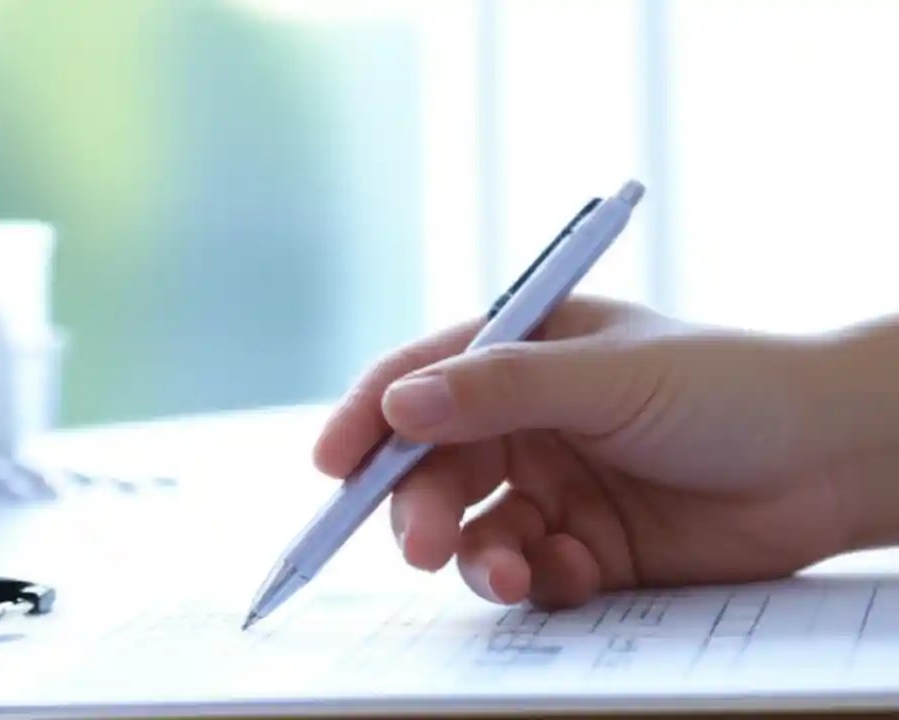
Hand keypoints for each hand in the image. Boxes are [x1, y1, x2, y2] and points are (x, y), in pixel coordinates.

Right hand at [314, 296, 897, 608]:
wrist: (828, 463)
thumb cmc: (727, 389)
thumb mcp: (608, 376)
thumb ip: (500, 389)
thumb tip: (400, 404)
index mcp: (521, 353)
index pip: (420, 378)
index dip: (368, 417)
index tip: (331, 463)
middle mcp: (525, 419)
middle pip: (433, 465)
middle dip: (417, 506)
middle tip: (419, 544)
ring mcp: (552, 484)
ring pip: (472, 528)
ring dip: (475, 554)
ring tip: (510, 572)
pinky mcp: (582, 545)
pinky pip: (527, 569)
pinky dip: (537, 578)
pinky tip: (576, 572)